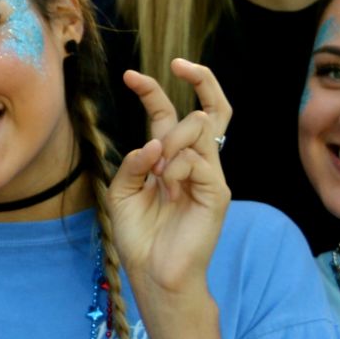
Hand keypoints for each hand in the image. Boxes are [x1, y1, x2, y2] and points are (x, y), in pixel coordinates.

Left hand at [108, 61, 233, 299]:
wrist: (153, 272)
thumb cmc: (139, 235)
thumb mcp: (122, 192)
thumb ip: (132, 163)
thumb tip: (152, 141)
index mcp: (170, 159)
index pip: (170, 115)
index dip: (154, 92)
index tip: (130, 75)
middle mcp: (194, 162)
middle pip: (212, 110)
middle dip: (200, 79)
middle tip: (174, 66)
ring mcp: (210, 175)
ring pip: (200, 128)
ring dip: (171, 138)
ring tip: (155, 170)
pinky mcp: (217, 192)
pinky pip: (197, 159)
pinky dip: (175, 166)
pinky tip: (165, 184)